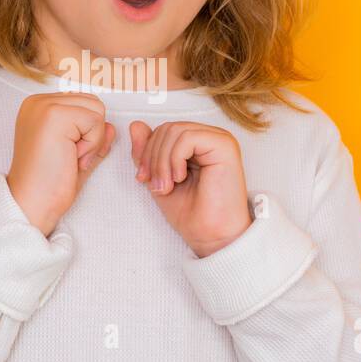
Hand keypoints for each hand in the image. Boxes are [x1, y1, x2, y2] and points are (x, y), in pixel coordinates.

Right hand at [6, 92, 114, 236]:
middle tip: (71, 156)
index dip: (87, 133)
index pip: (84, 104)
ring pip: (96, 109)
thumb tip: (110, 125)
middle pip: (93, 103)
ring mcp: (44, 106)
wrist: (33, 203)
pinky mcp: (53, 115)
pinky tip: (71, 157)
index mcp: (40, 108)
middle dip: (92, 134)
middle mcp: (38, 102)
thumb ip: (94, 136)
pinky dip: (91, 144)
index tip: (69, 154)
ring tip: (70, 156)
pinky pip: (95, 120)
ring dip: (92, 138)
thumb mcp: (78, 154)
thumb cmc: (49, 185)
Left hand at [128, 120, 252, 257]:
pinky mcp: (224, 145)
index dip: (146, 152)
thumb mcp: (157, 178)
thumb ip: (146, 152)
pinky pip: (187, 137)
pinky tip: (179, 178)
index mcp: (197, 144)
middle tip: (155, 185)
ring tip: (166, 186)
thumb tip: (135, 125)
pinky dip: (175, 158)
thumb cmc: (191, 213)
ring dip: (162, 161)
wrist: (210, 236)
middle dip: (152, 157)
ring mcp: (219, 139)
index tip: (143, 179)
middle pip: (167, 128)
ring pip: (175, 131)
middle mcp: (210, 138)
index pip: (163, 131)